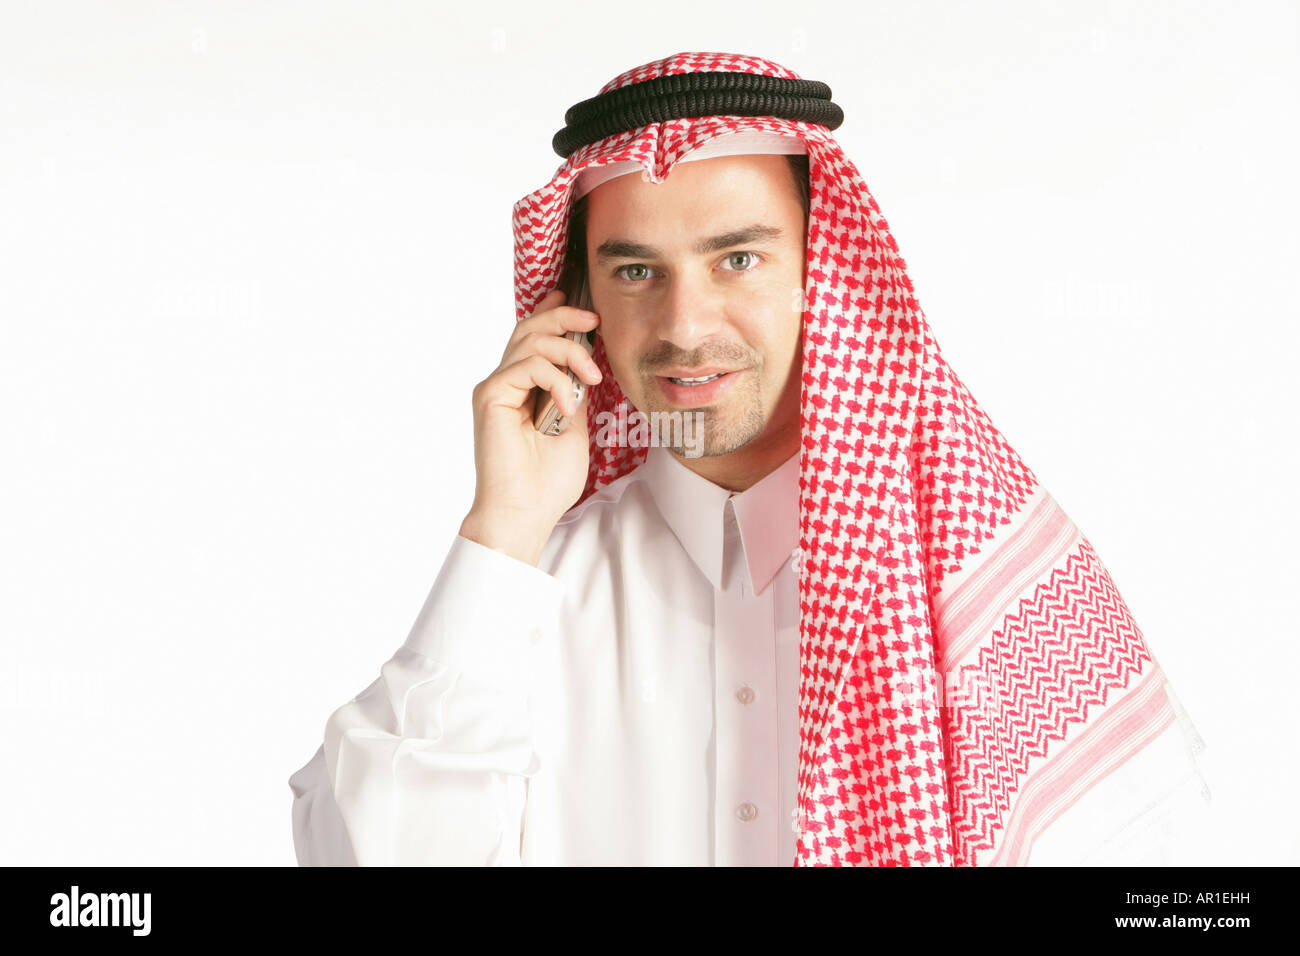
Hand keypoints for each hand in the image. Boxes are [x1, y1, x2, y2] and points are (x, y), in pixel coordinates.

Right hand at [459, 288, 602, 565]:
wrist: (524, 514)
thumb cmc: (547, 483)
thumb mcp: (573, 428)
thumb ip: (573, 394)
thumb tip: (584, 367)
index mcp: (522, 390)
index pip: (533, 339)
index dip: (553, 314)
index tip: (582, 308)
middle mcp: (505, 384)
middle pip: (529, 329)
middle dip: (564, 318)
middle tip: (594, 322)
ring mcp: (495, 388)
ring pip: (530, 340)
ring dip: (569, 351)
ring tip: (591, 378)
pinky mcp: (490, 396)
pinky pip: (528, 366)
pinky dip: (556, 380)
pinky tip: (567, 407)